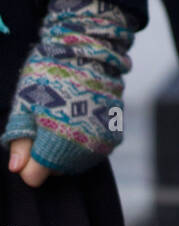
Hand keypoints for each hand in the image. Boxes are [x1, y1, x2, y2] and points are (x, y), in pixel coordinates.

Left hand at [1, 0, 133, 180]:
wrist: (91, 48)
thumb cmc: (51, 73)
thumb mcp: (25, 101)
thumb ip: (19, 138)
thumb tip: (16, 168)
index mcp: (55, 142)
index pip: (33, 177)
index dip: (26, 161)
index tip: (30, 138)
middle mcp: (82, 147)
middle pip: (55, 171)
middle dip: (45, 154)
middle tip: (46, 121)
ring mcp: (101, 141)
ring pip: (75, 163)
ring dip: (66, 149)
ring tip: (64, 116)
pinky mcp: (115, 132)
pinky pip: (93, 150)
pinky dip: (84, 141)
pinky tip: (80, 117)